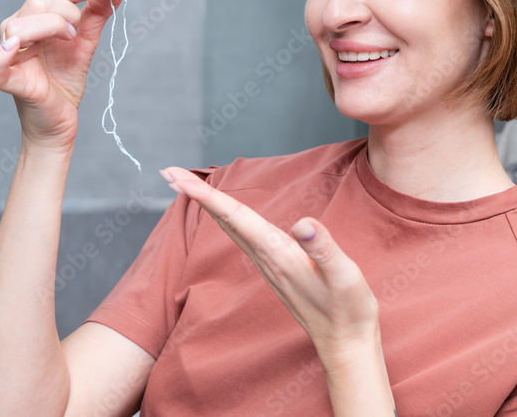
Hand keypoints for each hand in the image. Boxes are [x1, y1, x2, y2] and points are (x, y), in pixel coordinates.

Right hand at [0, 0, 120, 149]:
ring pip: (21, 24)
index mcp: (35, 19)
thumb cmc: (64, 81)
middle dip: (68, 10)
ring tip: (68, 39)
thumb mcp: (85, 44)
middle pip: (37, 1)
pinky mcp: (5, 78)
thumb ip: (95, 17)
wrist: (58, 120)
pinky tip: (17, 47)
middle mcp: (17, 30)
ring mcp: (9, 53)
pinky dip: (4, 53)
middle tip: (79, 31)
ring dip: (51, 25)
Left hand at [158, 167, 379, 356]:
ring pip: (229, 228)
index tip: (178, 178)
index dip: (206, 195)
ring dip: (207, 205)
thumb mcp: (344, 276)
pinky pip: (241, 236)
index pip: (235, 217)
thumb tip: (303, 223)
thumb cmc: (348, 309)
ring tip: (186, 186)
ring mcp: (268, 265)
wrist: (345, 344)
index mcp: (278, 254)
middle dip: (195, 194)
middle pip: (223, 219)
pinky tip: (224, 214)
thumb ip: (323, 248)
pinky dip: (226, 218)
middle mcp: (266, 258)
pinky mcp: (276, 268)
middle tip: (168, 171)